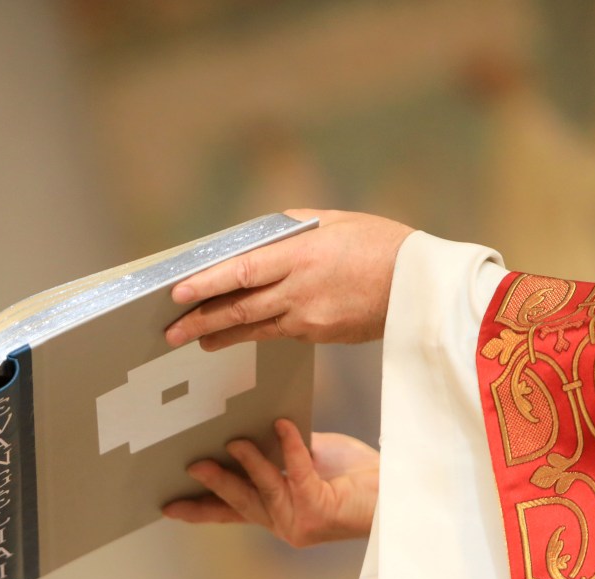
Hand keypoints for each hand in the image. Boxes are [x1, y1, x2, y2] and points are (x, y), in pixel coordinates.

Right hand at [163, 420, 377, 546]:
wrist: (398, 490)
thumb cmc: (354, 475)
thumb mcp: (306, 460)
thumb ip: (277, 454)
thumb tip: (244, 429)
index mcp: (275, 513)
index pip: (229, 512)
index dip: (198, 510)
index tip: (168, 505)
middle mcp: (282, 523)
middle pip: (238, 503)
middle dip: (214, 485)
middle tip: (193, 466)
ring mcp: (299, 521)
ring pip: (262, 489)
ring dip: (248, 462)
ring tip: (235, 440)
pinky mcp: (317, 510)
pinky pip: (296, 472)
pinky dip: (289, 446)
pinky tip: (283, 424)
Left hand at [165, 210, 411, 347]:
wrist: (424, 289)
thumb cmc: (382, 245)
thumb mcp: (335, 223)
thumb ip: (292, 231)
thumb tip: (257, 240)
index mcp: (301, 255)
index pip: (241, 272)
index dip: (206, 285)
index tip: (177, 293)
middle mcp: (300, 290)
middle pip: (239, 309)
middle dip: (200, 320)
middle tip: (170, 331)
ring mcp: (309, 318)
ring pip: (253, 329)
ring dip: (219, 335)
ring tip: (192, 340)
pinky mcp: (320, 335)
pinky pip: (279, 334)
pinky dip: (253, 334)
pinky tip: (235, 337)